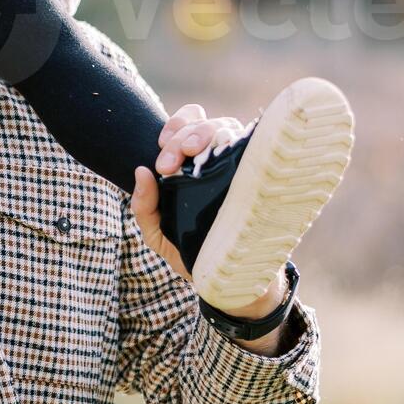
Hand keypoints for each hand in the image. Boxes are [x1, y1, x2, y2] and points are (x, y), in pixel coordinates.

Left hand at [131, 104, 275, 310]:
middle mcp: (218, 158)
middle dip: (182, 134)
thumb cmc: (192, 250)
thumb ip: (144, 206)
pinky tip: (228, 157)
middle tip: (168, 164)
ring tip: (190, 156)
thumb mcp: (158, 233)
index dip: (175, 125)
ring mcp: (242, 166)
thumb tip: (140, 171)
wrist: (229, 282)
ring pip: (228, 127)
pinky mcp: (262, 179)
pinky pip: (256, 149)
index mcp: (192, 162)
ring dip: (205, 134)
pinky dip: (240, 143)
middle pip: (204, 121)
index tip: (162, 148)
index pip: (188, 122)